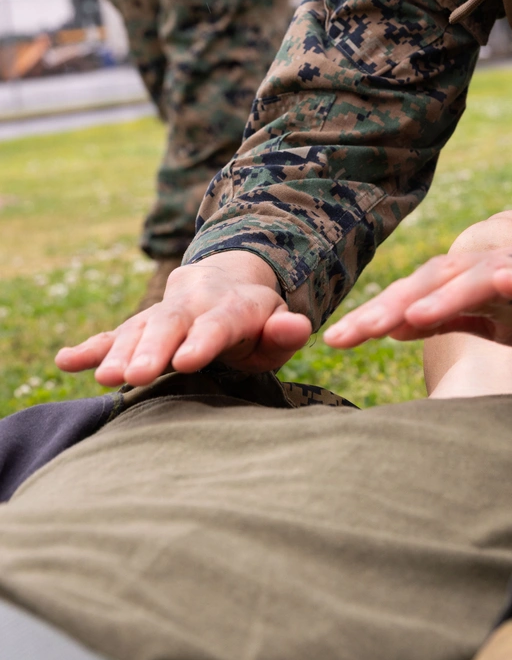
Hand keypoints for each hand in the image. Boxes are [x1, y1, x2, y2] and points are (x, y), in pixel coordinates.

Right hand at [54, 251, 311, 386]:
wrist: (224, 284)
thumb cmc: (255, 322)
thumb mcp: (277, 325)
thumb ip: (285, 330)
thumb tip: (297, 326)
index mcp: (230, 309)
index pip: (216, 325)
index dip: (202, 342)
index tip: (187, 361)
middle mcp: (191, 307)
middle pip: (169, 326)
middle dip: (150, 350)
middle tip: (131, 375)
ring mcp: (162, 314)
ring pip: (137, 330)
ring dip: (118, 352)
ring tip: (104, 375)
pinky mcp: (139, 326)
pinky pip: (112, 335)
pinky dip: (90, 348)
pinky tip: (65, 361)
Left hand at [325, 202, 511, 350]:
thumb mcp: (500, 320)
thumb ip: (454, 318)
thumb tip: (397, 328)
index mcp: (474, 283)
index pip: (416, 298)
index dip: (375, 318)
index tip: (332, 343)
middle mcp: (493, 266)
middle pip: (433, 284)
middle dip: (388, 309)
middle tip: (344, 336)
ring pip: (477, 278)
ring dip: (441, 295)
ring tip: (405, 318)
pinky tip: (501, 281)